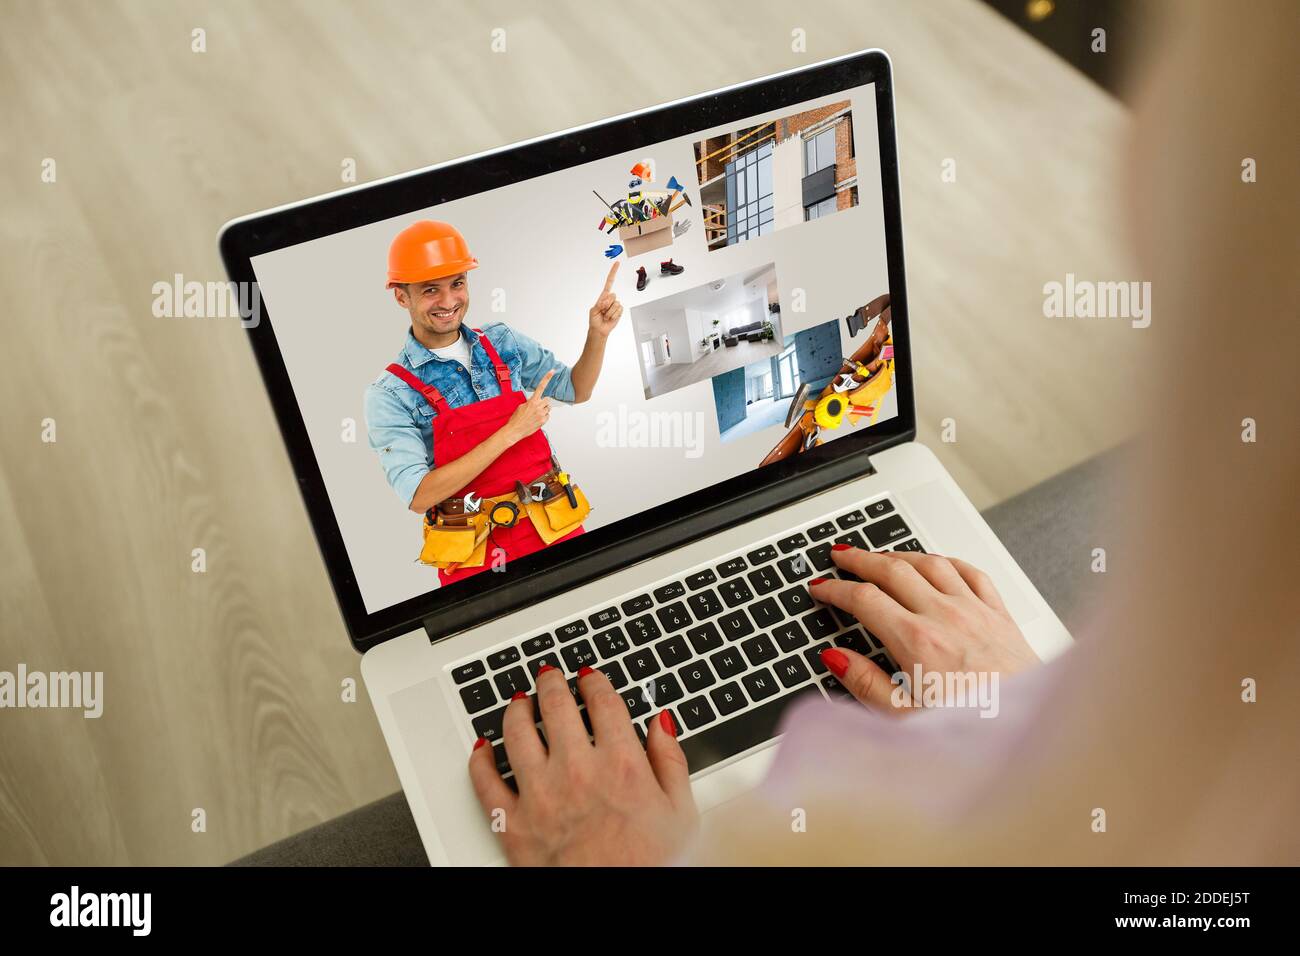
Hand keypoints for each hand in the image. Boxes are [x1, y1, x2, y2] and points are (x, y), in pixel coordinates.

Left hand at [467, 666, 698, 865]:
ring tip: (519, 701)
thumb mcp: (681, 814)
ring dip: (517, 709)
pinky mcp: (513, 824)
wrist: (618, 911)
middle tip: (550, 677)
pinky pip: (485, 781)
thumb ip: (671, 762)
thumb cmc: (647, 868)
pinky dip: (480, 759)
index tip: (590, 678)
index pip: (603, 703)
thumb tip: (662, 725)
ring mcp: (541, 795)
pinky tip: (483, 747)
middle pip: (556, 706)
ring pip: (517, 732)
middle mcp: (577, 772)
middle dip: (552, 683)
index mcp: (622, 765)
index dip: (595, 682)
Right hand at [503, 369, 553, 442]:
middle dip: (544, 402)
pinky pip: (548, 416)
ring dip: (544, 410)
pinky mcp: (543, 421)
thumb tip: (534, 402)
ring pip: (548, 408)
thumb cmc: (516, 419)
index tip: (552, 371)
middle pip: (547, 400)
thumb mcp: (521, 406)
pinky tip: (537, 419)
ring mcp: (541, 414)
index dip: (547, 378)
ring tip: (536, 414)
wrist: (514, 430)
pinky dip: (544, 417)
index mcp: (532, 401)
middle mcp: (538, 406)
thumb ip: (530, 402)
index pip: (541, 386)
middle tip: (537, 407)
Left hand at [588, 261, 622, 336]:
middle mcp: (610, 299)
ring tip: (605, 316)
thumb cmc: (595, 320)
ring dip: (609, 312)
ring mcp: (615, 305)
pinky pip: (619, 310)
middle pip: (612, 295)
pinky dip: (613, 315)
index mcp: (603, 296)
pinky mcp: (620, 311)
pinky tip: (610, 318)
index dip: (613, 272)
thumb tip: (607, 301)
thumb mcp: (594, 310)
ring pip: (616, 304)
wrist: (600, 330)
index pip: (609, 282)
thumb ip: (600, 304)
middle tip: (602, 311)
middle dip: (606, 304)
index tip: (617, 263)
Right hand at [808, 548, 1040, 713]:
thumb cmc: (974, 730)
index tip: (821, 587)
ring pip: (930, 563)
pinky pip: (971, 572)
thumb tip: (836, 657)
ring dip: (900, 553)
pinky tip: (938, 562)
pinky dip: (947, 561)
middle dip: (860, 558)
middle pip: (893, 569)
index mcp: (917, 642)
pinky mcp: (1000, 615)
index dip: (835, 589)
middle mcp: (946, 617)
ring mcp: (975, 611)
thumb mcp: (904, 719)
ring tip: (881, 555)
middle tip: (841, 555)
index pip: (864, 599)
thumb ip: (865, 683)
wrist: (1032, 731)